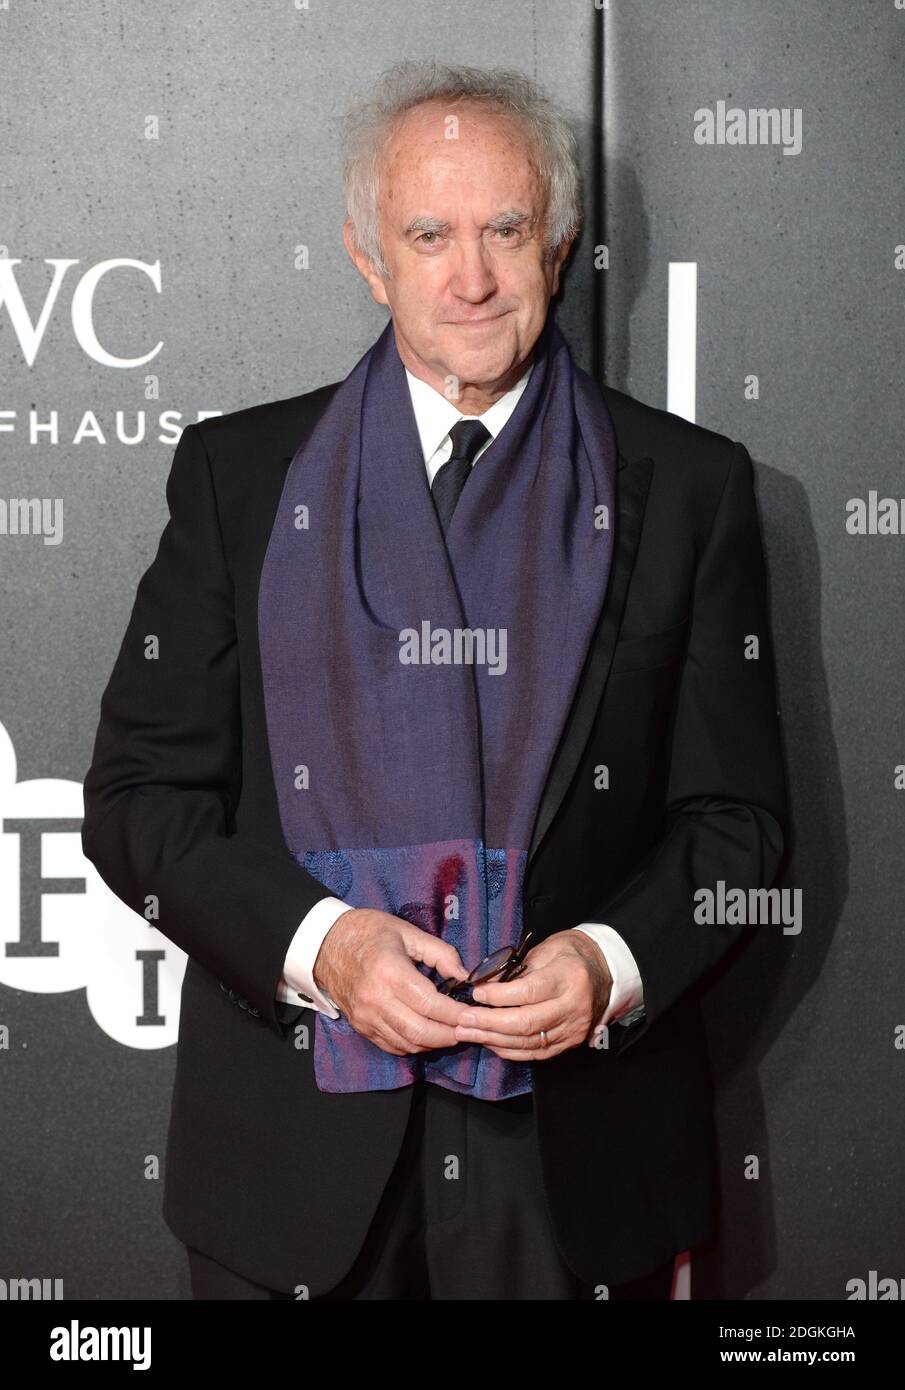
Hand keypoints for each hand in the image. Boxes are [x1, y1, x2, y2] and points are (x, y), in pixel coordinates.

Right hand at [312, 908, 471, 1056]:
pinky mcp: (361, 1026)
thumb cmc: (370, 933)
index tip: (473, 1012)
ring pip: (408, 1044)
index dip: (456, 1013)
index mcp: (389, 971)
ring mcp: (366, 1017)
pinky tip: (428, 1034)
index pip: (430, 1004)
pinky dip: (414, 1045)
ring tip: (452, 1032)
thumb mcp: (408, 932)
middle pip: (421, 1031)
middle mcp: (376, 999)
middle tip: (468, 1028)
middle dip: (450, 1034)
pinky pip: (392, 1046)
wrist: (326, 944)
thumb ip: (440, 954)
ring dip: (434, 1043)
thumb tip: (464, 977)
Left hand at [452, 929, 612, 1059]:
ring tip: (468, 1032)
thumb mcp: (545, 951)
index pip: (529, 992)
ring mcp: (573, 1029)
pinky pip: (536, 1053)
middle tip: (463, 1019)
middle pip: (526, 1023)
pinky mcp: (570, 1043)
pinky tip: (490, 1042)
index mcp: (569, 978)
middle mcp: (573, 1007)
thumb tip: (483, 986)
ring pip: (528, 1042)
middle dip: (489, 1023)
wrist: (604, 971)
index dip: (499, 996)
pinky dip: (510, 1050)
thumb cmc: (569, 955)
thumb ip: (516, 970)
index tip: (476, 994)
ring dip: (493, 1039)